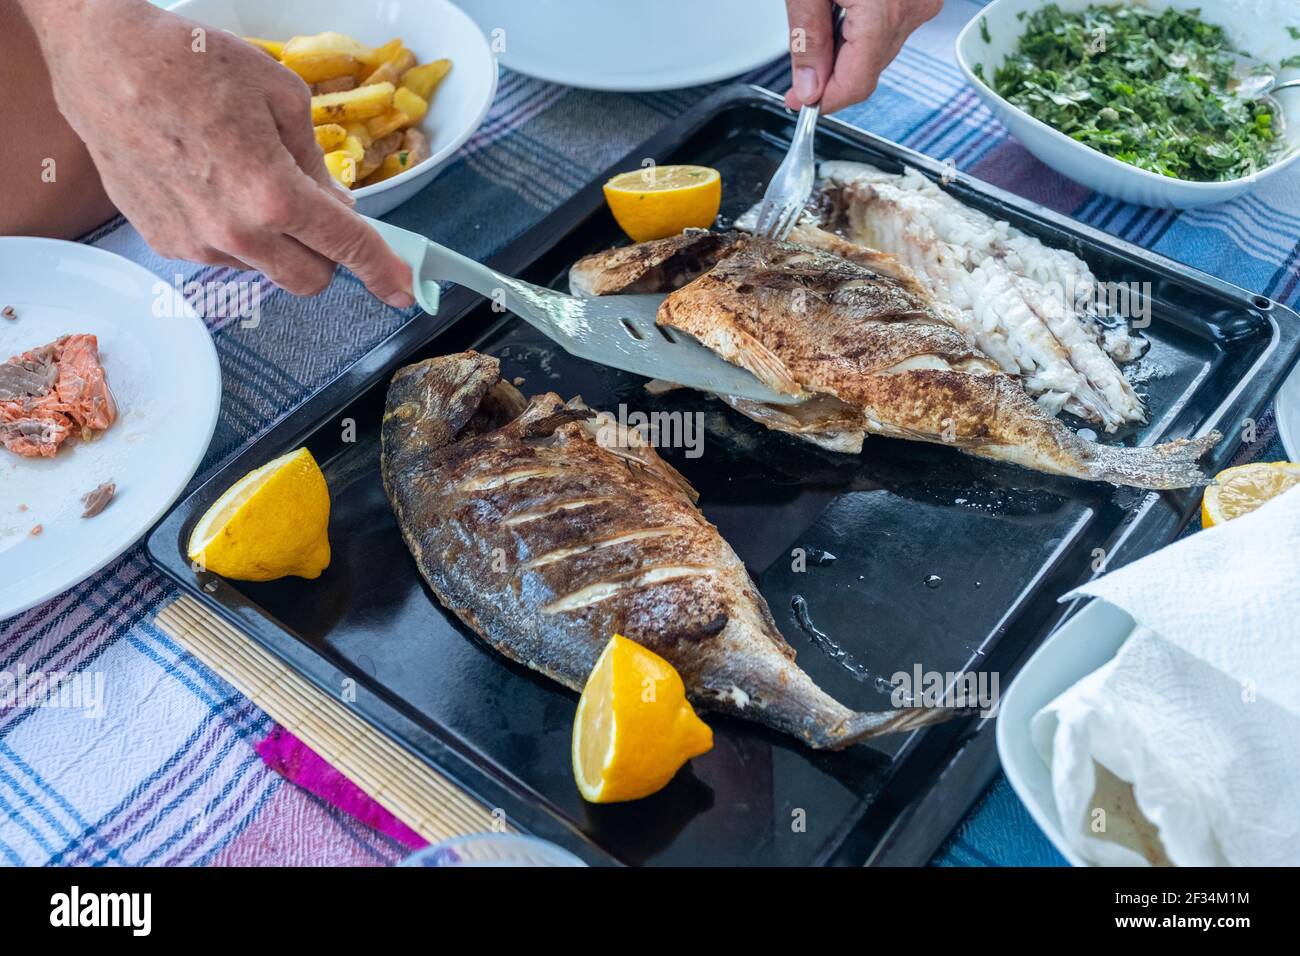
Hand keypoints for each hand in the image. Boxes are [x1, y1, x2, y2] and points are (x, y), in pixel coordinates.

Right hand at [21, 0, 412, 304]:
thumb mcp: (281, 97)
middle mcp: (236, 232)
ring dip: (274, 240)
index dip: (385, 271)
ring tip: (243, 176)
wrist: (104, 61)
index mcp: (274, 194)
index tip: (404, 290)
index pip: (347, 248)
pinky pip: (222, 254)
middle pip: (310, 280)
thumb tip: (336, 207)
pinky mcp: (166, 242)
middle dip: (326, 256)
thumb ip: (317, 163)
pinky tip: (210, 183)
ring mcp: (197, 243)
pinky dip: (233, 231)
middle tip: (316, 213)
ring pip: (265, 267)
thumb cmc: (192, 64)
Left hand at [784, 0, 941, 113]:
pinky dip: (863, 32)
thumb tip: (809, 87)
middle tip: (798, 75)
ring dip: (846, 53)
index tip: (798, 103)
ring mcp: (920, 5)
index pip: (856, 84)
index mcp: (883, 12)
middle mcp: (912, 11)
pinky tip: (844, 10)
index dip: (825, 101)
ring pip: (878, 53)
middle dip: (830, 77)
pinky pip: (890, 31)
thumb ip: (808, 39)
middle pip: (866, 71)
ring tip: (822, 20)